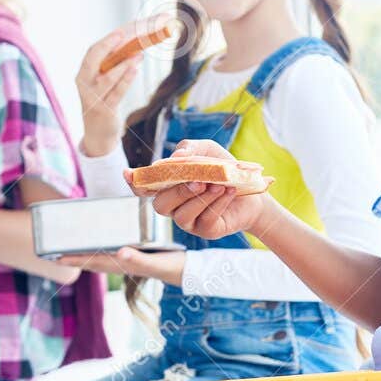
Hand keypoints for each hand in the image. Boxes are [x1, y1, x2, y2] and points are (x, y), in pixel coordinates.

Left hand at [56, 247, 184, 285]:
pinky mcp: (136, 253)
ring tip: (69, 249)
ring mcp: (128, 259)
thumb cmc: (173, 266)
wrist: (190, 270)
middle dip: (74, 258)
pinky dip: (101, 247)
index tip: (56, 257)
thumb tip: (120, 253)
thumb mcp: (156, 262)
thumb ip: (139, 260)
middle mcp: (122, 262)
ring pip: (100, 257)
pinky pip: (112, 251)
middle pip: (92, 261)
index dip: (74, 259)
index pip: (93, 262)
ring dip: (85, 254)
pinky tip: (100, 242)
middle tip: (54, 253)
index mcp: (122, 263)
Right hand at [75, 26, 147, 156]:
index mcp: (83, 74)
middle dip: (108, 46)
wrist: (97, 133)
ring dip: (123, 64)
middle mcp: (84, 84)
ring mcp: (93, 98)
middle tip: (124, 36)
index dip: (106, 41)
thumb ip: (112, 65)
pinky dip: (126, 80)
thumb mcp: (103, 82)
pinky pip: (116, 93)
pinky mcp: (104, 110)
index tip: (121, 32)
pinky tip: (135, 69)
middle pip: (93, 60)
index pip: (92, 52)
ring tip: (138, 53)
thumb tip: (132, 45)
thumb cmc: (103, 101)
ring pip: (107, 78)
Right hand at [134, 139, 269, 240]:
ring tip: (218, 185)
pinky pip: (204, 220)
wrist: (252, 191)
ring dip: (200, 199)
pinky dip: (216, 204)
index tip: (128, 174)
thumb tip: (177, 156)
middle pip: (160, 205)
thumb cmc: (224, 170)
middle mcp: (173, 206)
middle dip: (178, 192)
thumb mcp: (208, 152)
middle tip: (199, 181)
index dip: (134, 182)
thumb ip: (191, 149)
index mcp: (168, 186)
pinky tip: (228, 193)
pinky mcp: (205, 231)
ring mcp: (187, 221)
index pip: (144, 188)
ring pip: (181, 215)